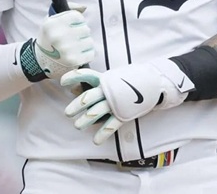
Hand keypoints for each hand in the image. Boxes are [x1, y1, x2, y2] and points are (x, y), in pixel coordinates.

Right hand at [20, 3, 95, 81]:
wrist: (41, 61)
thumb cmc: (50, 37)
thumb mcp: (51, 19)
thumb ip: (68, 9)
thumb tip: (84, 7)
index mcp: (51, 24)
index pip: (78, 16)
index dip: (77, 21)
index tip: (72, 26)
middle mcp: (58, 36)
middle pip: (85, 29)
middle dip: (81, 33)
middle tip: (72, 38)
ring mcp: (66, 50)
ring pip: (90, 41)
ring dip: (85, 43)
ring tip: (75, 47)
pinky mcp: (73, 61)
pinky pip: (91, 53)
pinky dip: (87, 54)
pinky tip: (78, 54)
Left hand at [61, 59, 193, 144]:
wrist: (154, 83)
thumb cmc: (129, 82)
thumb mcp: (114, 78)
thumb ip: (97, 84)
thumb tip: (75, 90)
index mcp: (105, 79)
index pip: (86, 75)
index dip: (74, 77)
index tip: (63, 82)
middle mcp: (109, 90)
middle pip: (88, 97)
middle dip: (76, 106)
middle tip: (68, 113)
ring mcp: (116, 102)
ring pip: (96, 112)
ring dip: (84, 121)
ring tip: (78, 126)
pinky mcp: (123, 114)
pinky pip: (110, 125)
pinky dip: (102, 134)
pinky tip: (95, 141)